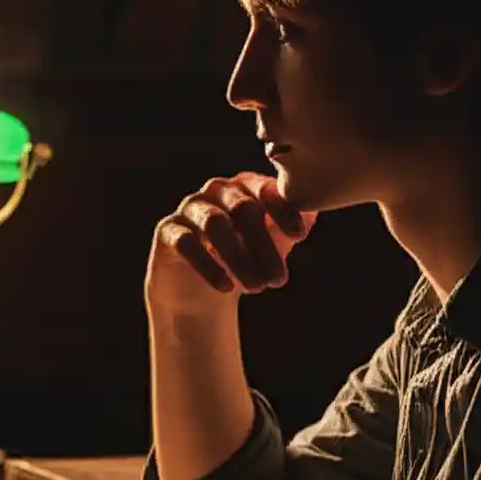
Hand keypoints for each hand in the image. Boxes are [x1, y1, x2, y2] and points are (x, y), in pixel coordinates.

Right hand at [145, 172, 315, 316]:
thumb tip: (312, 214)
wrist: (201, 292)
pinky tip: (226, 288)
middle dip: (264, 245)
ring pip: (215, 224)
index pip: (266, 189)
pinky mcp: (168, 231)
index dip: (284, 210)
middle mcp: (216, 190)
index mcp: (245, 187)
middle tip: (279, 280)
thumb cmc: (244, 260)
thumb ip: (290, 226)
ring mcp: (190, 208)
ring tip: (257, 288)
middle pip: (243, 208)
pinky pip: (186, 242)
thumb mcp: (273, 244)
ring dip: (239, 258)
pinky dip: (208, 266)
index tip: (301, 237)